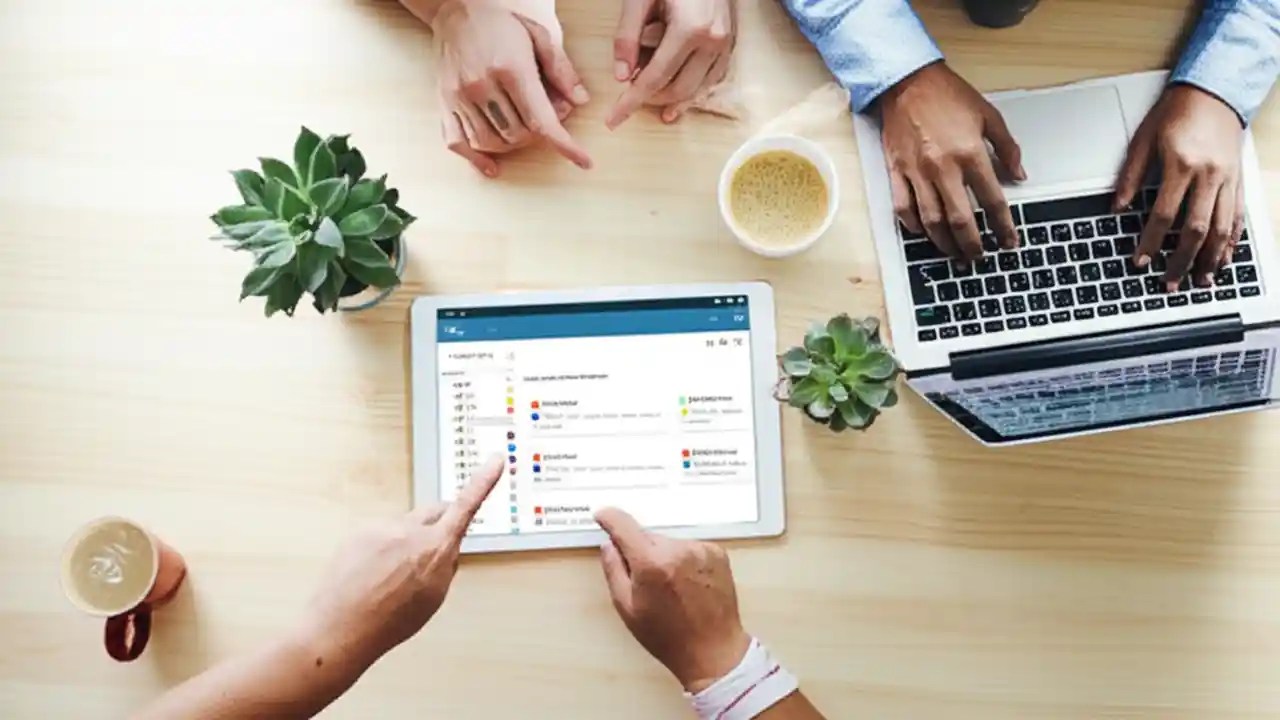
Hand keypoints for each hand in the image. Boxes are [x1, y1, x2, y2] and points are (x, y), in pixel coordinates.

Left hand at [301, 455, 503, 664]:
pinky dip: (381, 548)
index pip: (467, 505)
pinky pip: (380, 533)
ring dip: (405, 543)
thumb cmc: (388, 621)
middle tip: (432, 548)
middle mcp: (410, 531)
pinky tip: (373, 573)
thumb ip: (446, 563)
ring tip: (390, 577)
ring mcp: (383, 528)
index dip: (484, 481)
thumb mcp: (435, 597)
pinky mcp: (361, 530)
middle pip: (435, 513)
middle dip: (439, 525)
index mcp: (436, 548)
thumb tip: (448, 549)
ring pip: (405, 527)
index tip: (495, 461)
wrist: (341, 627)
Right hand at [433, 0, 591, 175]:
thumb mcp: (539, 35)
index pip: (542, 120)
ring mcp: (460, 96)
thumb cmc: (501, 23)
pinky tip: (492, 166)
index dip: (565, 145)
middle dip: (539, 135)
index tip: (584, 161)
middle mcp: (483, 86)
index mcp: (511, 69)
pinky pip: (458, 143)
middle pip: (519, 135)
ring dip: (513, 144)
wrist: (455, 9)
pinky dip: (476, 159)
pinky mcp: (445, 102)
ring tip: (523, 127)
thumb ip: (561, 69)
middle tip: (546, 117)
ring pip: (492, 143)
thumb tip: (580, 101)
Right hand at [594, 507, 750, 691]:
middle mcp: (677, 550)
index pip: (624, 526)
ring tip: (673, 589)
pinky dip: (685, 560)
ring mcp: (700, 549)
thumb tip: (609, 544)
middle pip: (648, 537)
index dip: (610, 518)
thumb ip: (614, 570)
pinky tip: (688, 585)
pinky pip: (690, 548)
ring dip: (665, 557)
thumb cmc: (668, 636)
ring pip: (669, 543)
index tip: (603, 516)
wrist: (712, 650)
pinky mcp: (716, 552)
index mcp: (651, 564)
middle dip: (642, 553)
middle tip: (647, 583)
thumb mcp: (627, 608)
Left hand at [607, 0, 735, 127]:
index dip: (631, 102)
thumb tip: (621, 76)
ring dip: (672, 100)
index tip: (613, 120)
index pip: (654, 78)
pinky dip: (694, 92)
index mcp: (689, 29)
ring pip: (697, 89)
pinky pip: (712, 79)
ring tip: (652, 105)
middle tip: (627, 100)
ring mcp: (726, 44)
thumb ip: (627, 36)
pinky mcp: (731, 44)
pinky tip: (677, 99)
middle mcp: (713, 41)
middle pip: (677, 89)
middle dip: (651, 100)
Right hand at [875, 62, 1024, 259]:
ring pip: (931, 220)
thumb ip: (1007, 147)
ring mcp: (917, 172)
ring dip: (944, 242)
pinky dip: (913, 224)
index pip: (992, 201)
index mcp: (970, 153)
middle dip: (972, 244)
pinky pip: (903, 207)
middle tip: (979, 257)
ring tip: (954, 252)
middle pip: (960, 219)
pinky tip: (923, 232)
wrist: (907, 81)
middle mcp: (943, 167)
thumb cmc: (946, 94)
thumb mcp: (988, 115)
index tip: (1008, 242)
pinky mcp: (896, 171)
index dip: (1003, 227)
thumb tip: (1018, 174)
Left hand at [1115, 84, 1244, 290]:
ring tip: (1200, 281)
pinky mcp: (1239, 180)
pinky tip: (1223, 259)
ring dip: (1210, 258)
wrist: (1214, 91)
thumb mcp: (1144, 140)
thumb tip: (1116, 207)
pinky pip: (1237, 217)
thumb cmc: (1177, 112)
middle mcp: (1209, 175)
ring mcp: (1228, 179)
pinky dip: (1231, 242)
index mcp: (1182, 165)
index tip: (1140, 261)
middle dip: (1182, 260)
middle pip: (1196, 229)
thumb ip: (1130, 176)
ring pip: (1222, 228)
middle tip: (1170, 282)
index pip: (1164, 215)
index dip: (1150, 242)